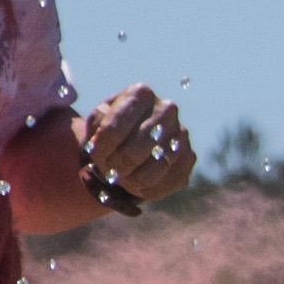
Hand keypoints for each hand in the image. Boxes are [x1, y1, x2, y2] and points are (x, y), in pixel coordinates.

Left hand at [78, 82, 196, 205]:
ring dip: (128, 182)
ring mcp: (181, 133)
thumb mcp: (98, 120)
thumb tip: (100, 144)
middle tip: (107, 170)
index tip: (93, 156)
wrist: (140, 135)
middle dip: (113, 168)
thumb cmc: (114, 127)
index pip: (112, 131)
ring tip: (121, 177)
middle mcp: (166, 109)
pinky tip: (137, 183)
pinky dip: (146, 190)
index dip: (98, 150)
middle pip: (131, 154)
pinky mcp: (189, 157)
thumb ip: (96, 127)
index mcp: (140, 94)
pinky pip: (165, 184)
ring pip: (149, 173)